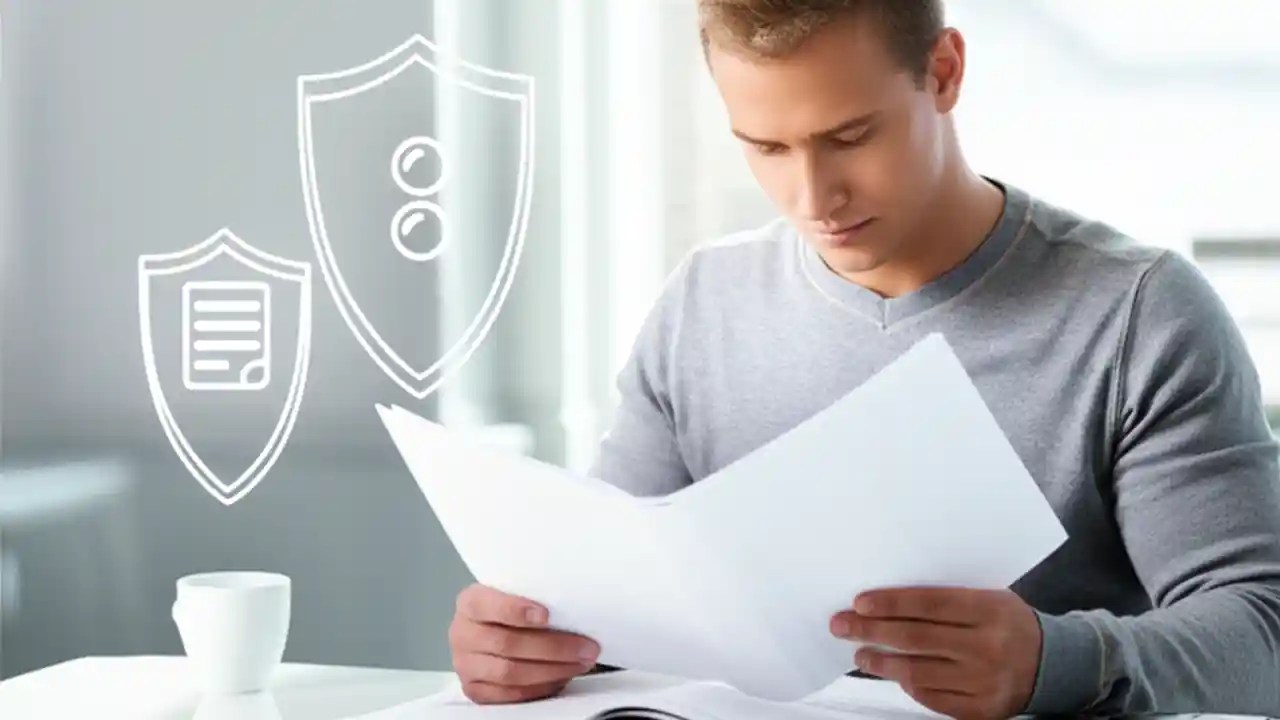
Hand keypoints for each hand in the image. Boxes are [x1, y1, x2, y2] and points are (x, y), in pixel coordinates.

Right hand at [450, 583, 600, 703]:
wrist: (490, 633)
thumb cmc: (511, 612)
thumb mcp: (516, 595)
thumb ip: (535, 598)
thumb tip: (576, 611)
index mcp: (470, 603)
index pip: (487, 605)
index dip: (516, 611)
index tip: (546, 615)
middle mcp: (463, 633)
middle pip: (507, 643)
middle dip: (553, 647)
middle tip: (585, 647)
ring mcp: (465, 664)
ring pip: (509, 673)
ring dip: (552, 670)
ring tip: (580, 663)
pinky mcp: (474, 689)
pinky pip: (509, 694)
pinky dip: (539, 688)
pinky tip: (560, 678)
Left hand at [830, 588, 1041, 719]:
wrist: (1054, 664)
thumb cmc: (1007, 623)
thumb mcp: (988, 598)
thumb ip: (945, 599)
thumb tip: (884, 602)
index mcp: (990, 610)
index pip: (929, 604)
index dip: (890, 603)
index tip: (859, 603)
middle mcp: (988, 647)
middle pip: (915, 639)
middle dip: (871, 631)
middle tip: (841, 626)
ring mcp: (985, 683)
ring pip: (918, 673)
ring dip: (881, 662)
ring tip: (861, 653)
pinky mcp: (982, 711)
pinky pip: (932, 699)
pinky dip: (909, 686)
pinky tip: (894, 674)